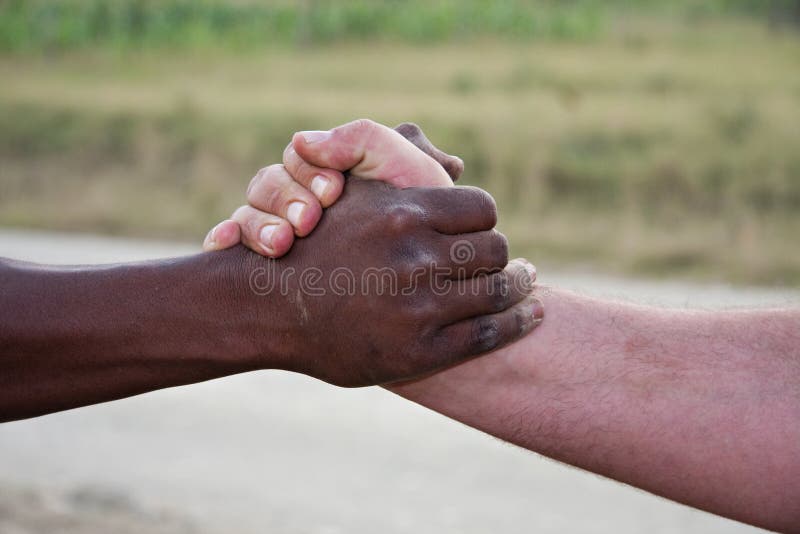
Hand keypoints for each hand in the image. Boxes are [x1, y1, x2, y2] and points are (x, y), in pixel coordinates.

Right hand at [203, 120, 464, 256]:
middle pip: (267, 185)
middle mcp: (302, 201)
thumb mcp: (407, 171)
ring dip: (256, 223)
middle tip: (308, 221)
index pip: (300, 158)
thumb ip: (364, 140)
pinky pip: (233, 248)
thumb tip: (302, 140)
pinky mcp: (273, 269)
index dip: (310, 170)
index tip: (334, 192)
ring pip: (247, 213)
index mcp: (331, 174)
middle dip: (284, 199)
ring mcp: (284, 235)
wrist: (439, 286)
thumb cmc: (431, 224)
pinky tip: (221, 244)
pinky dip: (223, 237)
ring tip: (280, 244)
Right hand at [222, 178, 539, 386]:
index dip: (484, 218)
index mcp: (402, 213)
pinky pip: (490, 332)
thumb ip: (386, 160)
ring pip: (499, 289)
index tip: (480, 228)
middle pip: (494, 248)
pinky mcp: (421, 351)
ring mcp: (419, 307)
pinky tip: (532, 311)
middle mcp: (414, 258)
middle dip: (498, 253)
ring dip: (518, 284)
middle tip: (504, 260)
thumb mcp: (343, 188)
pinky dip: (519, 321)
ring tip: (525, 282)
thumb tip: (446, 154)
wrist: (269, 308)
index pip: (481, 207)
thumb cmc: (311, 244)